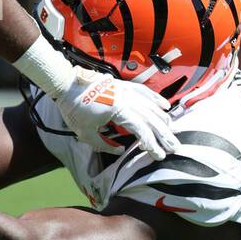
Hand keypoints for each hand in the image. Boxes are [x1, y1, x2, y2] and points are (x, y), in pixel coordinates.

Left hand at [54, 68, 177, 159]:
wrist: (66, 84)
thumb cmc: (73, 109)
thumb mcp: (86, 133)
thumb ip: (104, 145)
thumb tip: (119, 151)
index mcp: (118, 110)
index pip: (141, 129)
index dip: (151, 143)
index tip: (159, 155)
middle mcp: (126, 99)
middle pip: (151, 118)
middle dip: (164, 135)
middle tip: (174, 147)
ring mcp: (126, 90)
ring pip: (151, 106)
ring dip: (163, 120)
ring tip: (172, 132)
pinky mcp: (124, 85)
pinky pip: (145, 92)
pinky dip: (156, 100)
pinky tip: (165, 107)